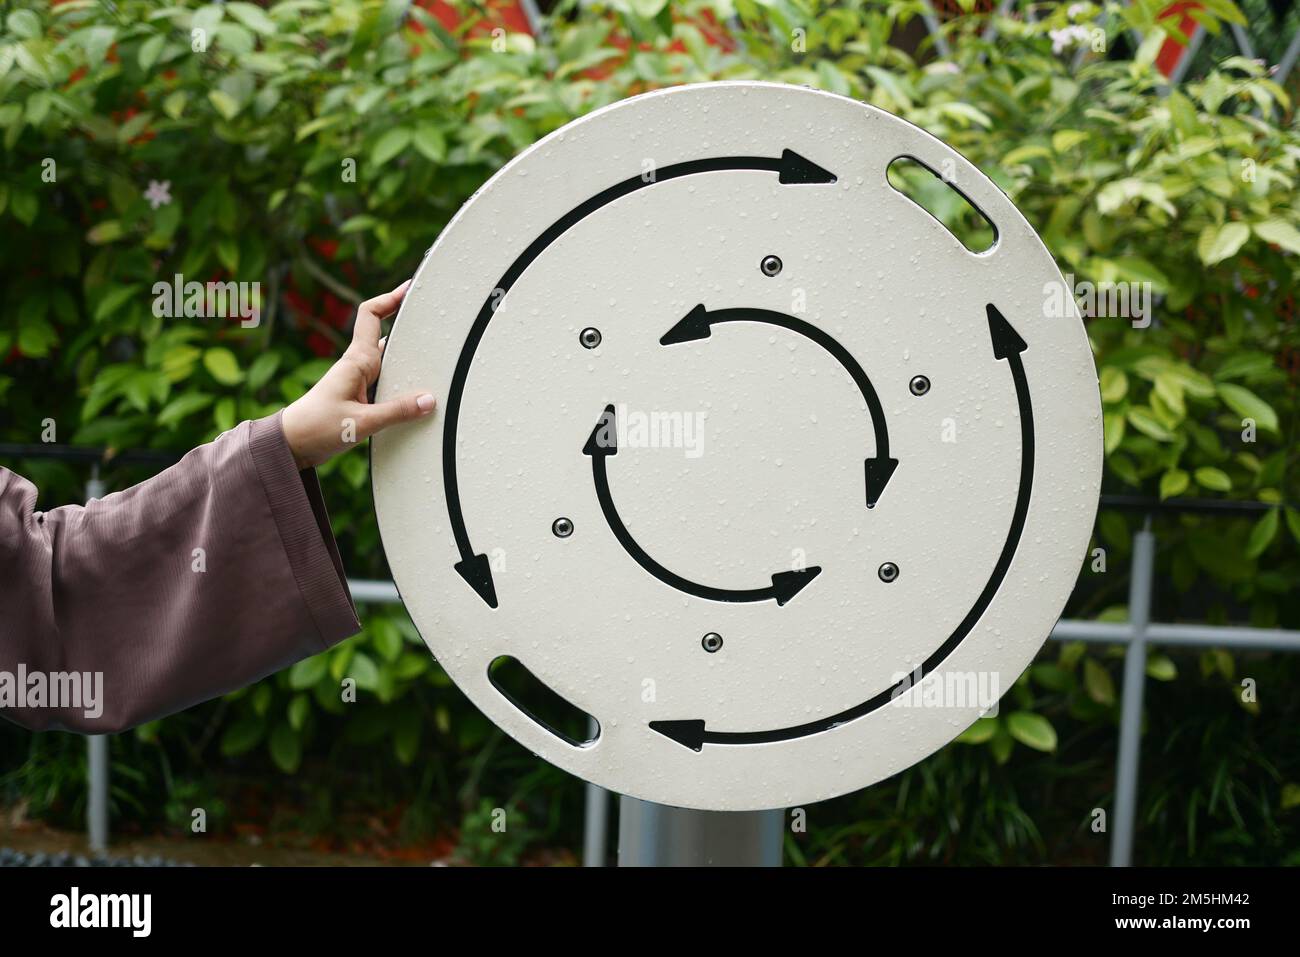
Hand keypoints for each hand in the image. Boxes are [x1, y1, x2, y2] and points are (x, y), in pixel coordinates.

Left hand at [281, 279, 433, 469]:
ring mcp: (359, 380)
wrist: (291, 445)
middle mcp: (358, 366)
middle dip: (409, 329)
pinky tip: (415, 393)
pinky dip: (401, 381)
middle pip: (388, 336)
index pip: (371, 315)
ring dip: (408, 359)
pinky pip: (386, 381)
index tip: (410, 288)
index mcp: (356, 361)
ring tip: (433, 360)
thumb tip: (428, 400)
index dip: (390, 298)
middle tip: (434, 324)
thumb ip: (397, 412)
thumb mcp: (361, 422)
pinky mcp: (360, 396)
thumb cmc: (317, 428)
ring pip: (389, 361)